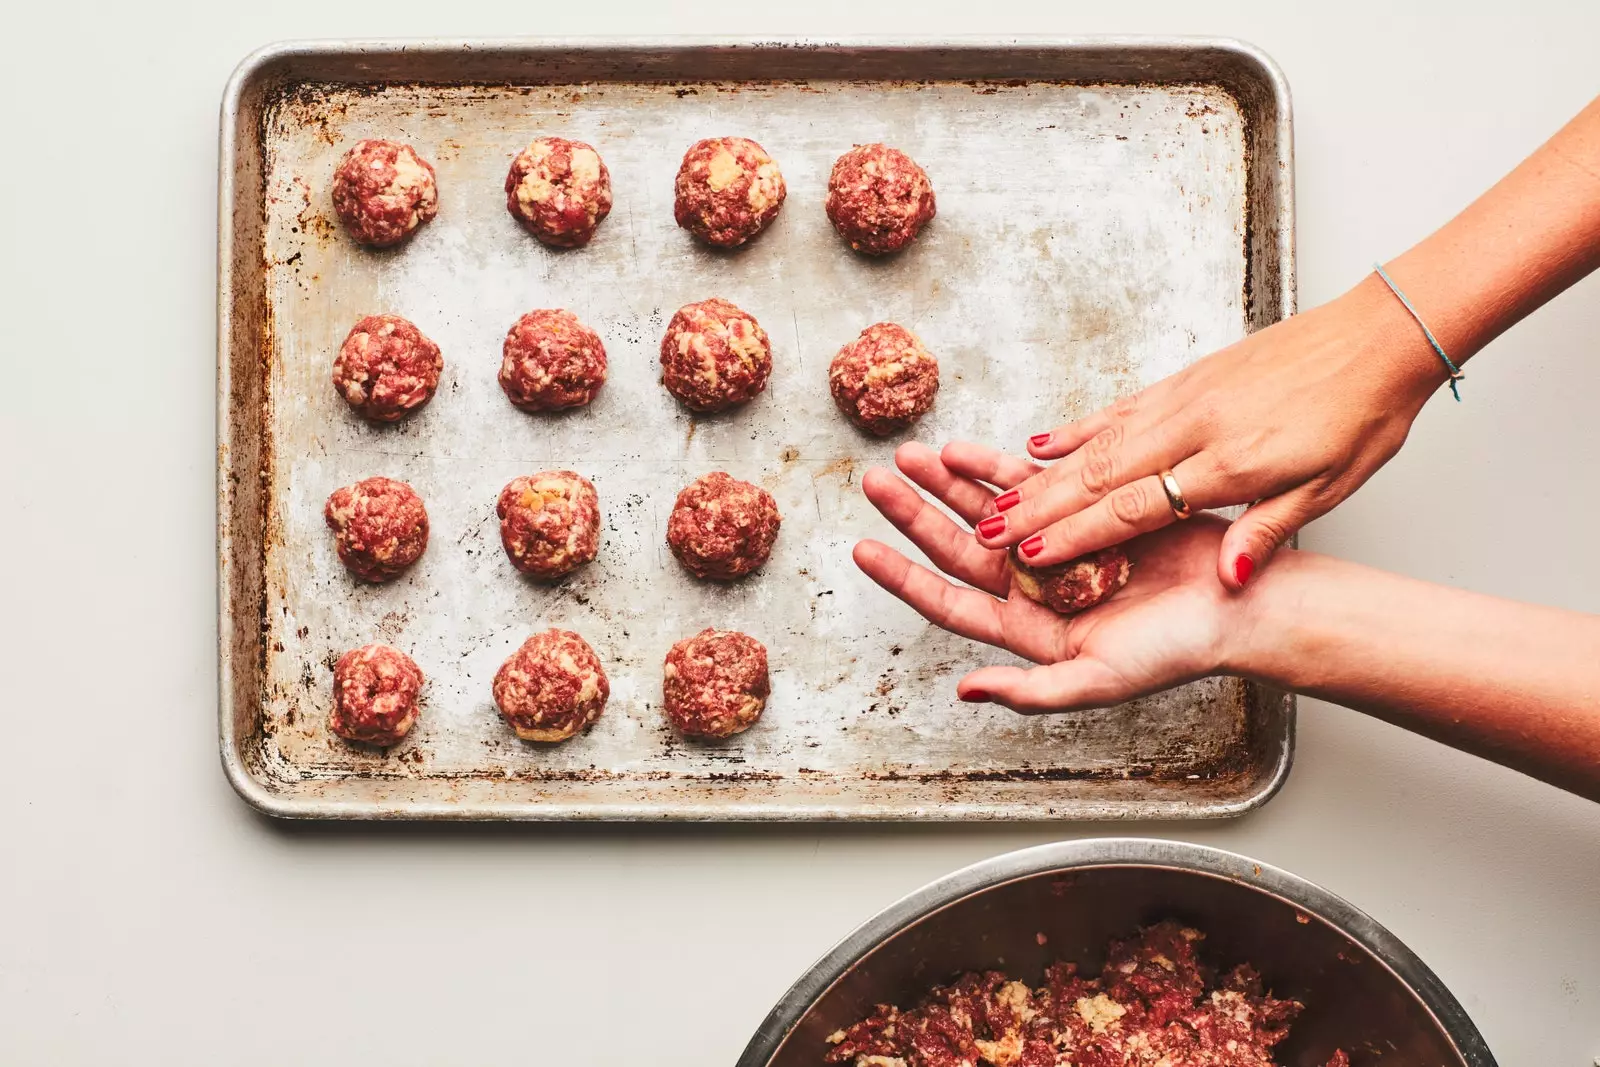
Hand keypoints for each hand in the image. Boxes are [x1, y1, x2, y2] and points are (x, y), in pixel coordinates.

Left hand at [852, 441, 1256, 711]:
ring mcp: (1056, 547)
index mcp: (1030, 630)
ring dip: (947, 483)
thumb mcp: (1100, 681)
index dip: (904, 577)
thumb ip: (1032, 691)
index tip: (864, 549)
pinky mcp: (1084, 512)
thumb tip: (966, 689)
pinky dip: (997, 466)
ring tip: (910, 455)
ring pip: (987, 509)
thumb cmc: (1178, 651)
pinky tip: (964, 448)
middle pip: (958, 547)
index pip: (950, 602)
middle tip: (876, 483)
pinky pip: (1029, 485)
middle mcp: (1035, 588)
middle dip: (916, 515)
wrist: (1239, 604)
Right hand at [958, 276, 1446, 588]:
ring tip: (995, 499)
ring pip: (1097, 443)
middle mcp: (1194, 428)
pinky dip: (1075, 429)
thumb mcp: (1330, 489)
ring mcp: (1184, 398)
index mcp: (1230, 465)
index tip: (1031, 560)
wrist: (1381, 334)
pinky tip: (1042, 444)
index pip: (1136, 509)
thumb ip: (1266, 531)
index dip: (1078, 537)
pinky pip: (1117, 409)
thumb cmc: (1363, 415)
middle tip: (987, 534)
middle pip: (1099, 476)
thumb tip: (1230, 578)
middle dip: (1038, 510)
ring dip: (1042, 476)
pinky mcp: (1186, 378)